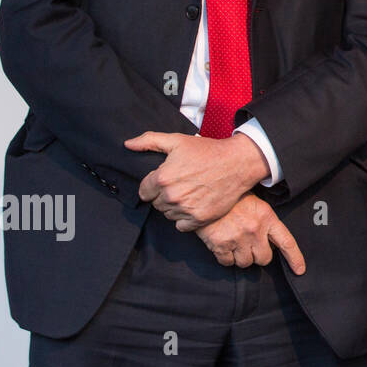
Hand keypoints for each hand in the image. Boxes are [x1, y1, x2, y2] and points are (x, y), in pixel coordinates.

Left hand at [129, 131, 269, 229]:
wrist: (238, 162)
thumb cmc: (208, 151)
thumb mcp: (177, 141)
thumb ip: (149, 141)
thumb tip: (128, 144)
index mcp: (162, 178)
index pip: (144, 192)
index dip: (154, 185)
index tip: (168, 179)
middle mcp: (171, 196)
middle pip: (156, 203)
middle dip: (165, 195)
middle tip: (182, 184)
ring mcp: (186, 209)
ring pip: (168, 214)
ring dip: (175, 207)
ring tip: (190, 193)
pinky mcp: (199, 219)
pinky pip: (181, 226)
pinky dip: (186, 218)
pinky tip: (195, 204)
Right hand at [194, 194, 305, 273]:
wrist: (206, 194)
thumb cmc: (233, 199)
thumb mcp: (256, 204)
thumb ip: (266, 221)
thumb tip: (273, 243)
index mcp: (267, 217)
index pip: (286, 242)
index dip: (295, 258)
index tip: (300, 270)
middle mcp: (255, 230)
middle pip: (264, 258)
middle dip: (258, 255)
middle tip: (250, 244)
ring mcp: (237, 238)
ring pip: (246, 263)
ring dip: (241, 257)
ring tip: (235, 242)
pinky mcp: (220, 245)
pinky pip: (228, 263)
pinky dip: (226, 258)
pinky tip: (223, 245)